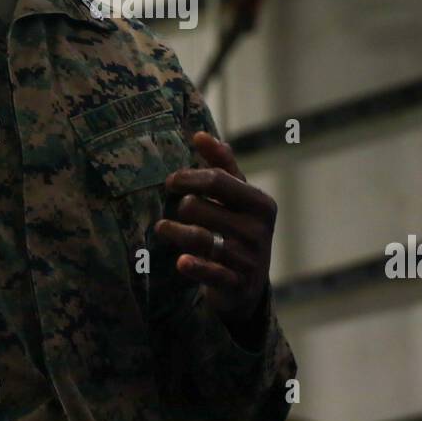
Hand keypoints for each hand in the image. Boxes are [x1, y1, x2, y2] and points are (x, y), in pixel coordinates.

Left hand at [156, 131, 276, 337]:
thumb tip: (199, 135)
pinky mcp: (237, 285)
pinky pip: (211, 272)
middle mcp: (259, 230)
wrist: (248, 285)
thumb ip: (222, 165)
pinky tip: (181, 261)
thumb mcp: (238, 197)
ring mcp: (249, 259)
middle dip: (182, 206)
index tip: (171, 182)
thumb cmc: (239, 229)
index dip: (188, 177)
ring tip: (161, 228)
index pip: (217, 180)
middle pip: (201, 207)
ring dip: (174, 232)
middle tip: (175, 210)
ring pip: (200, 238)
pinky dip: (195, 266)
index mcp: (261, 203)